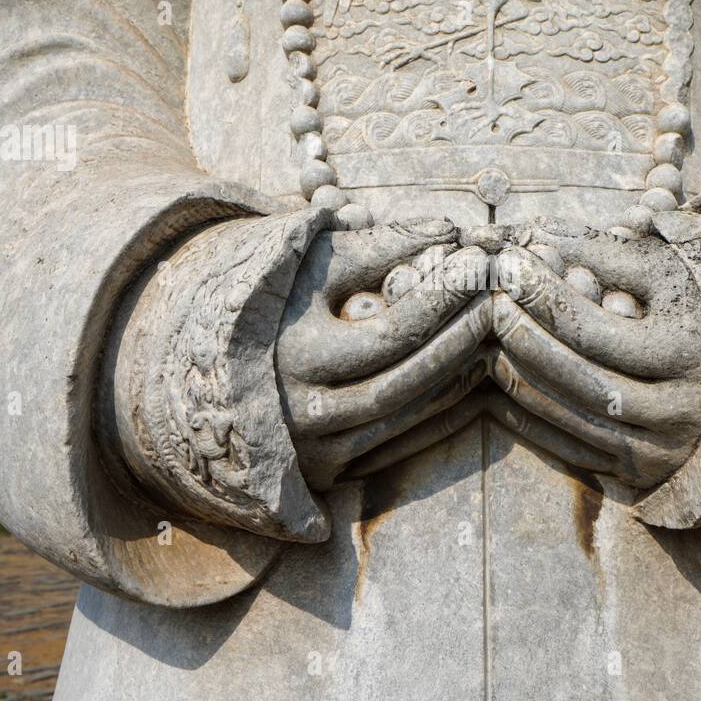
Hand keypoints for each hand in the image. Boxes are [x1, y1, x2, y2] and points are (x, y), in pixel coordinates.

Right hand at [276, 219, 493, 485]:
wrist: (201, 362)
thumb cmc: (269, 296)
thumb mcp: (313, 262)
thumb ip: (379, 246)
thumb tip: (449, 231)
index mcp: (293, 355)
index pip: (392, 331)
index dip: (444, 297)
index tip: (478, 262)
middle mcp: (302, 410)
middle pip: (405, 379)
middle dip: (461, 338)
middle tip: (499, 298)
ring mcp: (314, 446)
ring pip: (404, 417)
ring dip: (457, 377)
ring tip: (494, 334)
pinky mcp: (325, 468)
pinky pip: (396, 446)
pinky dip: (440, 415)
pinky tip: (473, 379)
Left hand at [488, 220, 700, 485]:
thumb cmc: (688, 309)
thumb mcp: (663, 274)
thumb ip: (605, 253)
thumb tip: (535, 238)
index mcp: (688, 353)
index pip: (595, 329)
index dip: (544, 297)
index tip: (507, 264)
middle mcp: (678, 410)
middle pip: (579, 378)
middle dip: (524, 337)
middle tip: (488, 300)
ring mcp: (659, 449)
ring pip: (571, 416)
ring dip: (518, 377)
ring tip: (486, 337)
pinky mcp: (640, 474)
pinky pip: (570, 450)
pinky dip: (527, 418)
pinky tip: (496, 384)